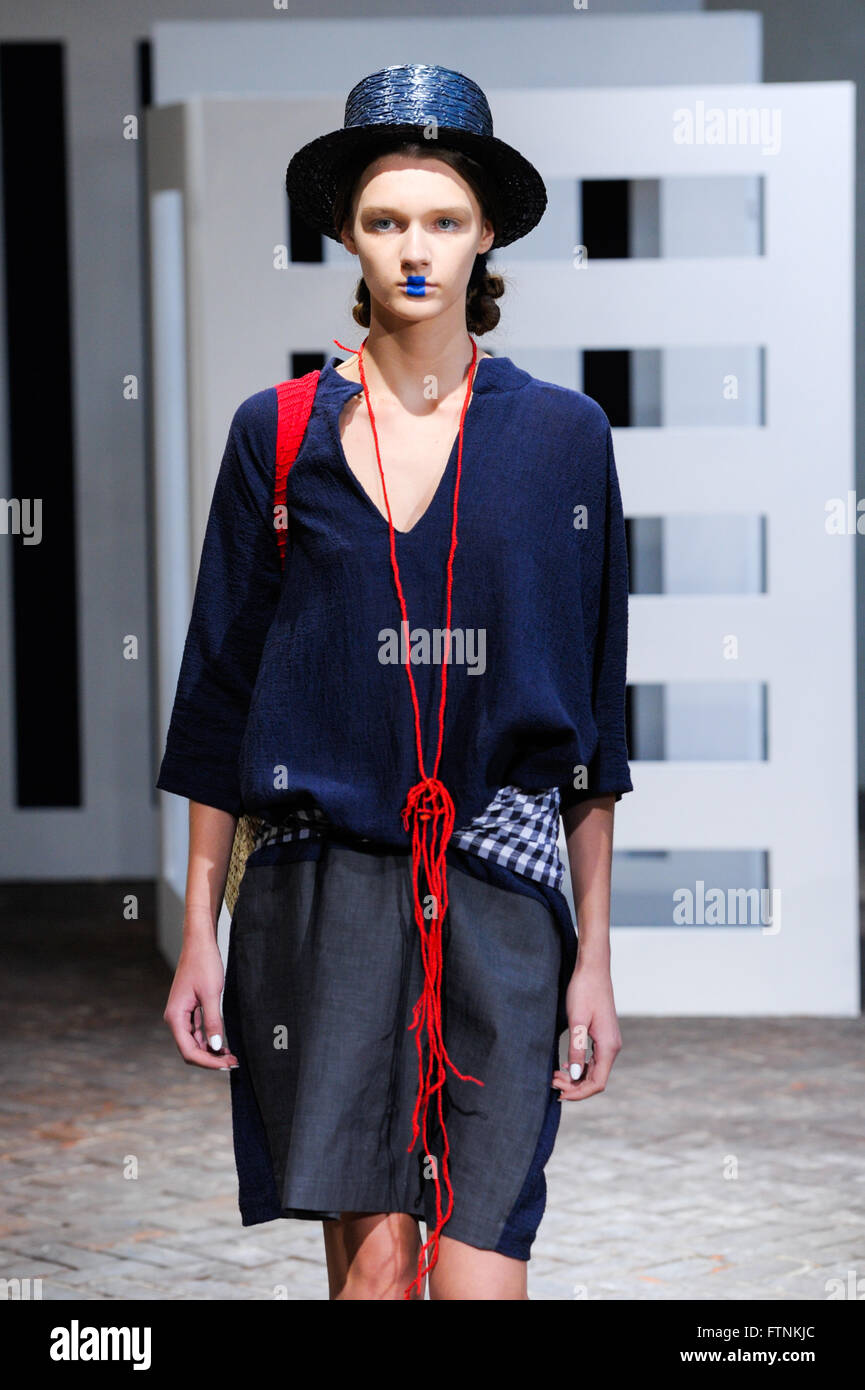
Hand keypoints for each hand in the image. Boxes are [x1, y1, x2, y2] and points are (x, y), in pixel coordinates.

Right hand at [163, 928, 238, 1070]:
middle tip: (233, 1062)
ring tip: (231, 1055)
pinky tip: (223, 1042)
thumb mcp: (211, 994)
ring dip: (211, 1050)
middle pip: (191, 1049)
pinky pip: (197, 1031)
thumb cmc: (204, 963)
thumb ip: (212, 1021)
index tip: (227, 1064)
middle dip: (211, 1058)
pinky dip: (209, 1038)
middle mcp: (175, 1018)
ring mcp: (182, 1014)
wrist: (200, 942)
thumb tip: (215, 1047)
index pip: (189, 1051)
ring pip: (194, 1042)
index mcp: (175, 1016)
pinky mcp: (189, 1009)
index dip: (208, 1062)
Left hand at [552, 960, 621, 1100]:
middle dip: (574, 1086)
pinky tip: (567, 1064)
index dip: (578, 1093)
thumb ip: (577, 1049)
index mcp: (608, 1046)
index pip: (597, 1083)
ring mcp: (609, 1041)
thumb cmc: (584, 991)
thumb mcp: (576, 1021)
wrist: (593, 969)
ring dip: (576, 1077)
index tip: (558, 1092)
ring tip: (556, 1075)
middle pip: (596, 1079)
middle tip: (552, 1081)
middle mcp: (613, 1047)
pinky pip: (594, 1059)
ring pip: (595, 1070)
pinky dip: (580, 1067)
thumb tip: (575, 1076)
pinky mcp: (603, 1035)